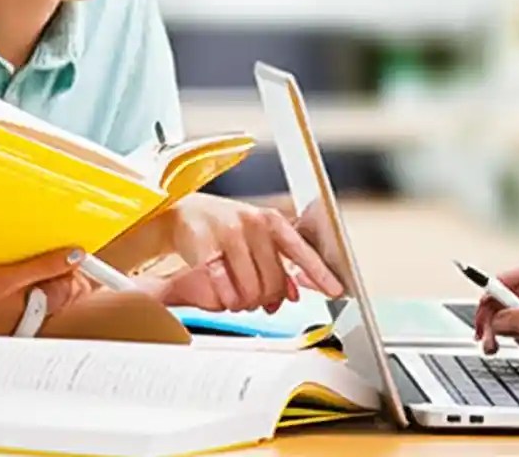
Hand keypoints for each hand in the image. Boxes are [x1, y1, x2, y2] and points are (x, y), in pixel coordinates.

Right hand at [0, 247, 89, 345]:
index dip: (77, 266)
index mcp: (44, 306)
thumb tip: (76, 255)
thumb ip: (45, 266)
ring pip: (42, 294)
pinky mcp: (5, 321)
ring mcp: (21, 321)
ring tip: (17, 266)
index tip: (74, 251)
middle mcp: (37, 317)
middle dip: (58, 270)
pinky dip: (19, 289)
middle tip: (44, 253)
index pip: (78, 285)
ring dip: (36, 279)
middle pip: (62, 288)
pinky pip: (23, 301)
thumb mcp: (10, 276)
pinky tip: (1, 282)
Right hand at [168, 193, 342, 310]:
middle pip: (274, 280)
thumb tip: (292, 294)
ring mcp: (229, 235)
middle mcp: (253, 224)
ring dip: (247, 304)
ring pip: (251, 289)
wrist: (182, 214)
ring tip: (241, 300)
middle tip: (262, 303)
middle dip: (269, 299)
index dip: (320, 273)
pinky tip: (228, 299)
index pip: (302, 250)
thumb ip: (275, 263)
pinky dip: (229, 302)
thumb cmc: (222, 227)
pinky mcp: (206, 248)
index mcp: (271, 220)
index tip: (336, 290)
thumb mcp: (254, 237)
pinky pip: (226, 290)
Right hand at [473, 260, 518, 361]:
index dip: (486, 304)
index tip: (482, 325)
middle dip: (492, 322)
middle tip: (489, 343)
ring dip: (501, 332)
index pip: (499, 284)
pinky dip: (516, 338)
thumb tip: (498, 320)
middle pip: (499, 301)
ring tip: (503, 347)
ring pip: (507, 317)